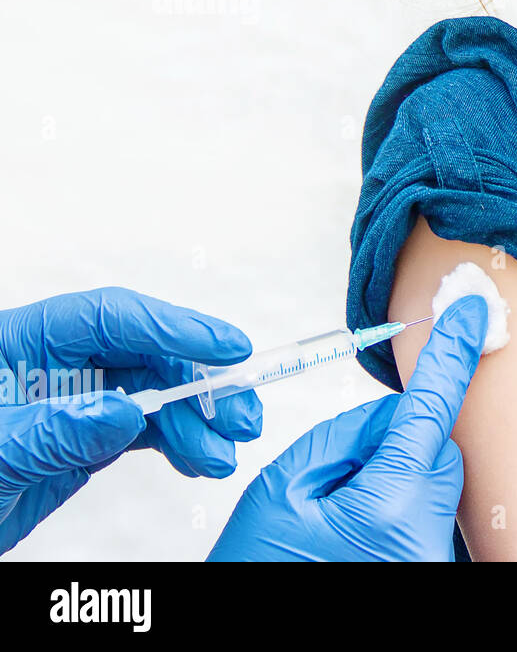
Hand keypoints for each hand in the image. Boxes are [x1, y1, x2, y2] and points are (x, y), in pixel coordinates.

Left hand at [0, 287, 261, 552]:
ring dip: (197, 420)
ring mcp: (70, 404)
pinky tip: (200, 456)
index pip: (108, 317)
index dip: (172, 327)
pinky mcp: (81, 441)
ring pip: (152, 394)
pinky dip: (179, 442)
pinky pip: (143, 429)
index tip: (225, 347)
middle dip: (198, 384)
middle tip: (238, 414)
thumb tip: (123, 411)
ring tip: (223, 452)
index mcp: (17, 344)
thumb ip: (53, 432)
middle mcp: (50, 367)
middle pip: (142, 355)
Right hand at [207, 293, 489, 560]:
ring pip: (428, 485)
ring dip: (391, 486)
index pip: (433, 409)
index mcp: (393, 504)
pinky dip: (394, 516)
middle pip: (432, 451)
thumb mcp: (282, 493)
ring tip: (338, 528)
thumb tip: (388, 419)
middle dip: (394, 446)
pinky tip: (356, 544)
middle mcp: (428, 536)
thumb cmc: (261, 573)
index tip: (476, 313)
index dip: (454, 353)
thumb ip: (341, 439)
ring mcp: (433, 559)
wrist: (257, 651)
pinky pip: (423, 520)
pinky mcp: (431, 570)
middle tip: (334, 484)